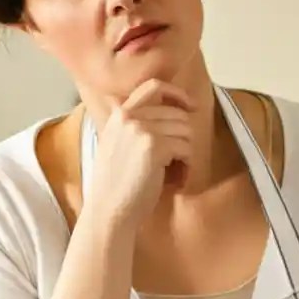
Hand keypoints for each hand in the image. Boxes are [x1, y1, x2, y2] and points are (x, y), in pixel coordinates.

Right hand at [86, 79, 195, 230]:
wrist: (108, 211)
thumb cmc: (115, 187)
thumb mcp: (115, 145)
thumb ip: (130, 126)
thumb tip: (159, 112)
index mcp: (120, 115)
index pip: (153, 87)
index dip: (177, 93)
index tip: (190, 106)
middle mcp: (129, 117)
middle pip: (177, 114)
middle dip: (183, 138)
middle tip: (177, 161)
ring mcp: (141, 130)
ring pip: (186, 130)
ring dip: (186, 153)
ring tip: (174, 172)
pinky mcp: (154, 146)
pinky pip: (186, 148)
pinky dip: (186, 165)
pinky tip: (175, 179)